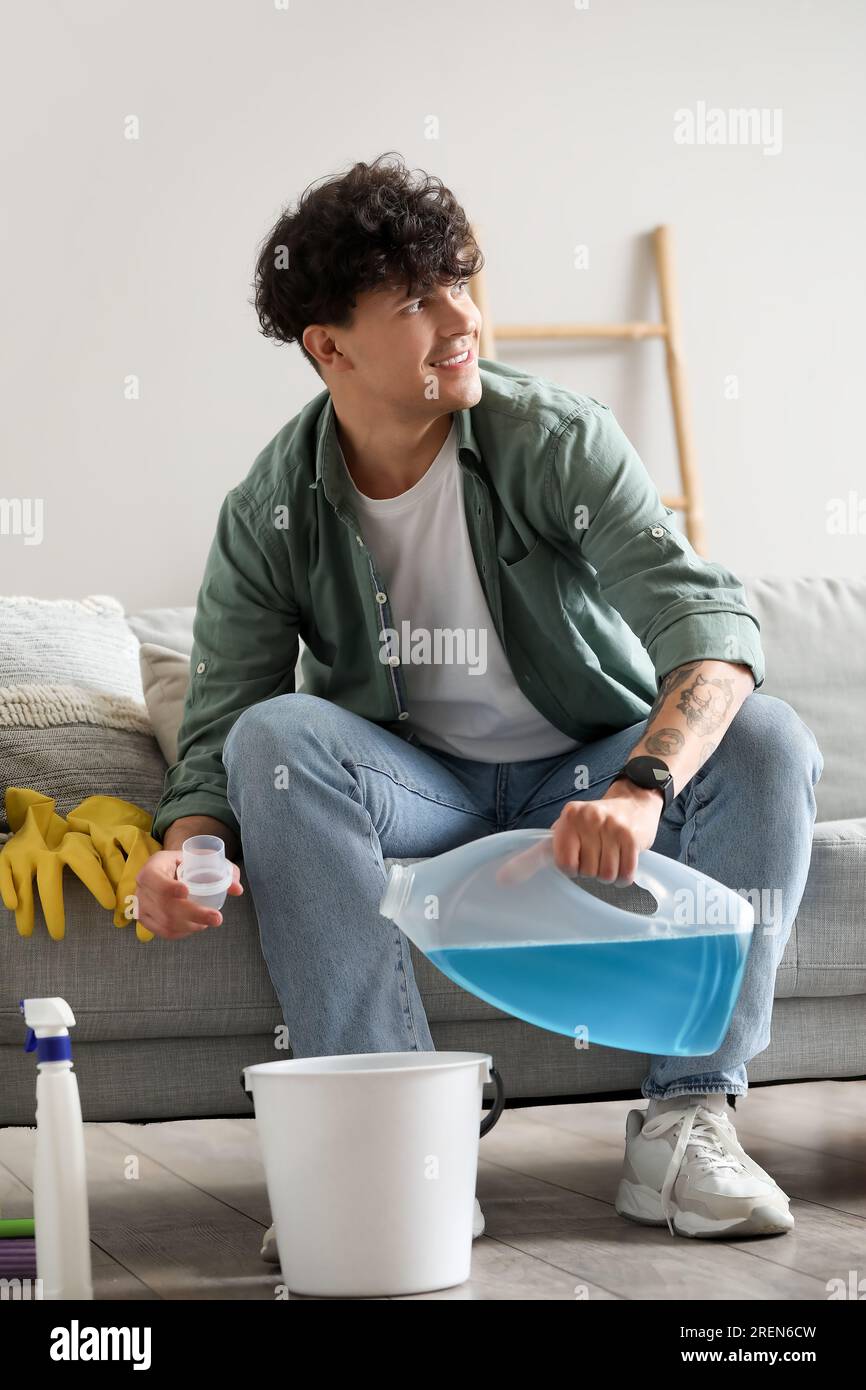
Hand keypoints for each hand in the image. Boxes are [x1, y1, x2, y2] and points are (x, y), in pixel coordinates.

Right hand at [134, 849, 243, 940]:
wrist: (170, 870)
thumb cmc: (188, 862)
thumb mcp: (204, 858)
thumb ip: (224, 870)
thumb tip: (237, 889)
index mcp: (152, 867)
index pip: (153, 879)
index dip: (168, 887)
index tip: (186, 891)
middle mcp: (142, 887)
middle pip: (165, 906)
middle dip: (193, 914)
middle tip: (217, 918)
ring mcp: (141, 906)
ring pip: (165, 922)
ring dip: (191, 925)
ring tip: (208, 921)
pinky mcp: (145, 920)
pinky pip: (164, 932)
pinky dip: (183, 932)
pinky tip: (196, 927)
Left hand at [497, 783, 662, 887]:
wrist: (634, 801)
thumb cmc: (593, 824)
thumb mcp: (563, 832)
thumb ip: (533, 857)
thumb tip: (501, 879)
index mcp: (569, 817)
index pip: (563, 863)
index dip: (572, 868)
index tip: (577, 858)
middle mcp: (590, 818)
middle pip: (586, 871)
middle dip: (592, 870)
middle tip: (598, 855)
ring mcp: (613, 827)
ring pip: (606, 875)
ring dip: (609, 875)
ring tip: (611, 857)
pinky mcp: (632, 837)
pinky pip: (625, 874)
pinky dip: (624, 877)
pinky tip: (623, 864)